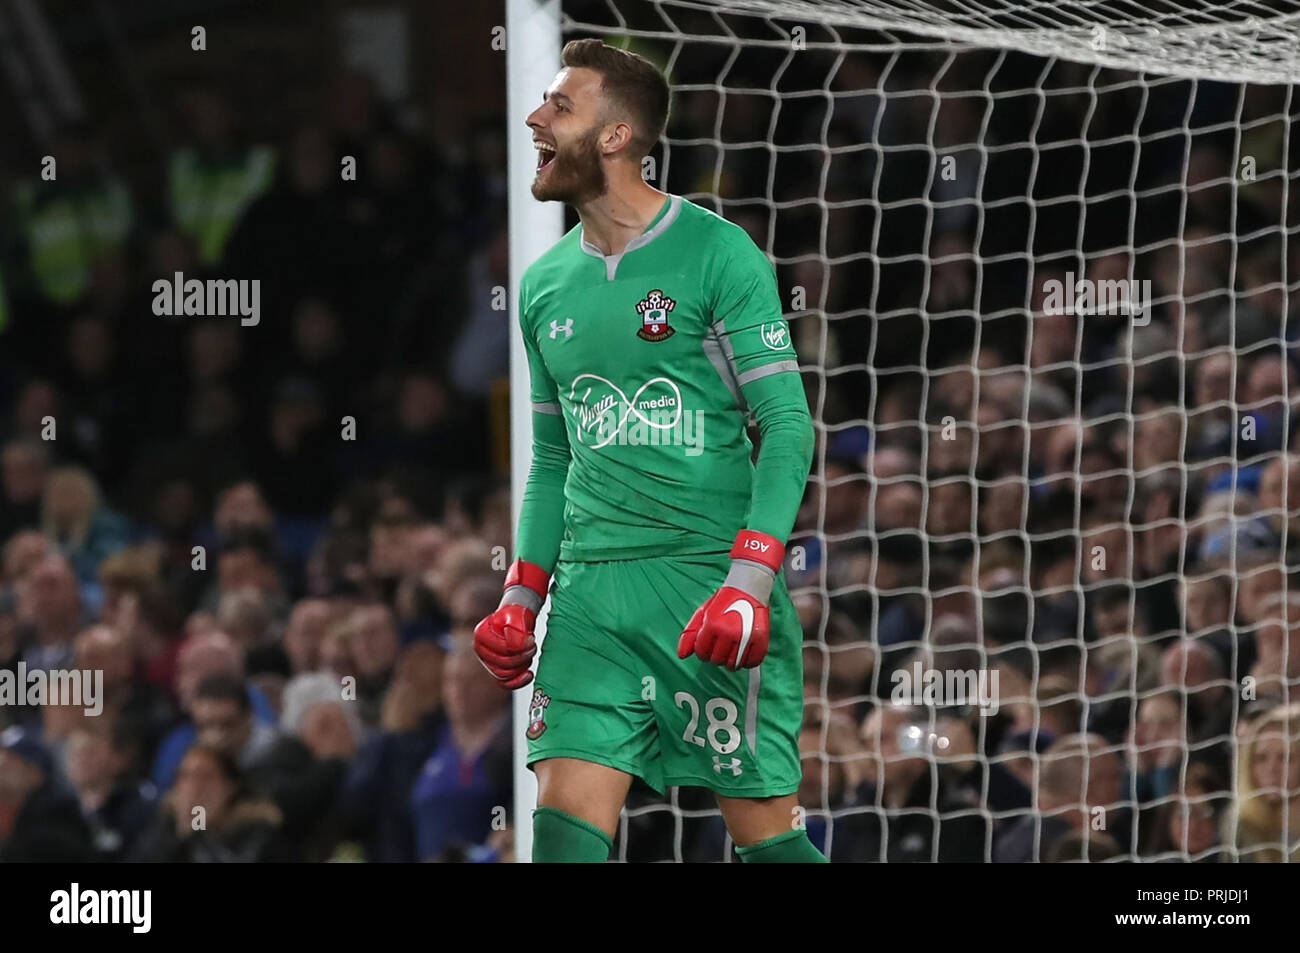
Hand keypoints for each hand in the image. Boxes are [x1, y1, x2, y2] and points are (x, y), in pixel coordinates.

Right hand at [474, 559, 547, 690]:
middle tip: (533, 646)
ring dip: (521, 666)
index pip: (501, 649)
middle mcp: (481, 650)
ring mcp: (488, 661)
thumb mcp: (516, 616)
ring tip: (530, 653)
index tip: (532, 639)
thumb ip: (515, 629)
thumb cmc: (516, 615)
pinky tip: (529, 674)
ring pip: (504, 675)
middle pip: (501, 664)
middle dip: (522, 657)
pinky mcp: (497, 669)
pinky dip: (518, 682)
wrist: (518, 619)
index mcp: (481, 634)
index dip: (519, 648)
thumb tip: (516, 646)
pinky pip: (504, 683)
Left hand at [677, 586, 768, 669]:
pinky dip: (747, 662)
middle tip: (720, 646)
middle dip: (715, 656)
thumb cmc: (723, 602)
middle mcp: (730, 632)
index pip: (702, 652)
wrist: (748, 589)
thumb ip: (689, 634)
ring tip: (730, 651)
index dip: (702, 651)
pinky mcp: (761, 640)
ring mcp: (747, 637)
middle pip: (717, 660)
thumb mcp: (702, 613)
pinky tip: (743, 654)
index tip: (707, 646)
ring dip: (730, 662)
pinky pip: (752, 663)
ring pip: (733, 665)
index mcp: (713, 625)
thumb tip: (681, 655)